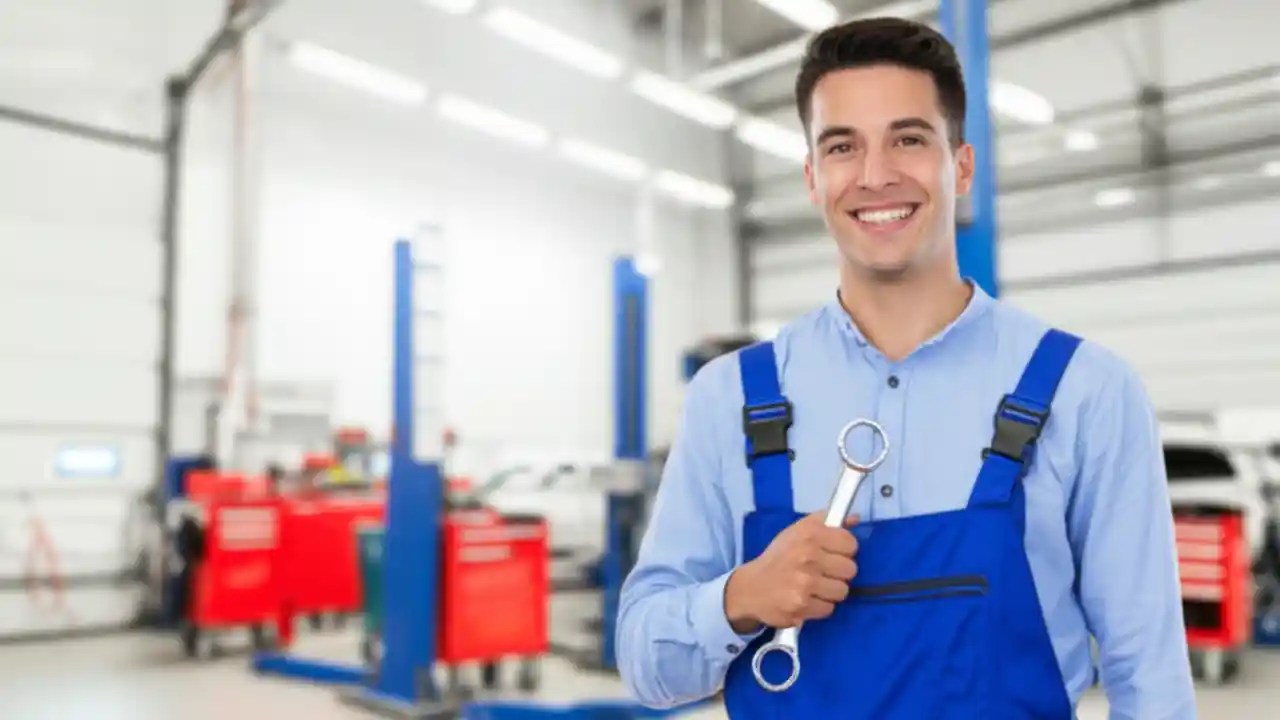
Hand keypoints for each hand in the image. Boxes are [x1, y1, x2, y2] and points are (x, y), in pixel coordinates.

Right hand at [724, 511, 858, 633]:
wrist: (750, 588)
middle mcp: (808, 556)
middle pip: (850, 569)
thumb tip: (855, 518)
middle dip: (838, 573)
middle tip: (823, 573)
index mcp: (809, 534)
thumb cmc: (778, 558)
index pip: (849, 543)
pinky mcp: (801, 606)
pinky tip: (806, 599)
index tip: (833, 554)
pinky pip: (828, 608)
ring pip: (842, 591)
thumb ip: (825, 521)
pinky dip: (819, 606)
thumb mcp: (797, 532)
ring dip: (830, 592)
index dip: (844, 550)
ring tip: (814, 588)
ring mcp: (805, 583)